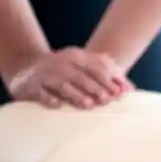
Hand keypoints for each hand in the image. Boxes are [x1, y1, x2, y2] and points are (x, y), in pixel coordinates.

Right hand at [5, 48, 132, 108]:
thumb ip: (107, 75)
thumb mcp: (85, 67)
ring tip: (88, 104)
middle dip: (95, 88)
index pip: (96, 67)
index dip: (109, 80)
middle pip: (81, 76)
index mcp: (77, 56)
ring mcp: (46, 74)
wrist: (28, 67)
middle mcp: (62, 63)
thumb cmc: (66, 70)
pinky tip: (58, 105)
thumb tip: (130, 89)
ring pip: (63, 84)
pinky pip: (41, 92)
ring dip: (76, 94)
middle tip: (106, 100)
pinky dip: (49, 98)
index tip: (120, 93)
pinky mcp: (31, 86)